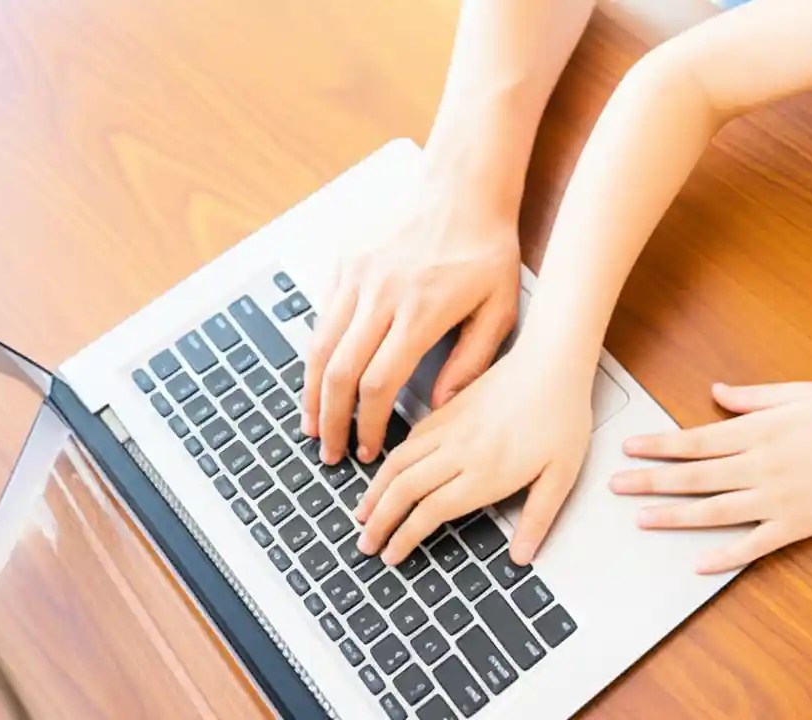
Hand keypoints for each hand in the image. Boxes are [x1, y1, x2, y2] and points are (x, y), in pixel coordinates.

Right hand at [303, 173, 520, 465]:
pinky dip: (317, 354)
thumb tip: (441, 407)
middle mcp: (381, 292)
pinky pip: (322, 316)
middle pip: (338, 371)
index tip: (369, 449)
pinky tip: (321, 380)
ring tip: (314, 424)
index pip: (378, 382)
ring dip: (312, 392)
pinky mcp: (346, 262)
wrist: (464, 189)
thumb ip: (472, 362)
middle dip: (330, 419)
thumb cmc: (487, 250)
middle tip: (331, 451)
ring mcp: (358, 274)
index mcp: (421, 309)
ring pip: (319, 345)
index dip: (368, 424)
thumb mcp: (499, 310)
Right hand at [354, 346, 593, 565]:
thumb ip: (538, 518)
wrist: (552, 361)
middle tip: (365, 544)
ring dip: (375, 491)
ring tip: (363, 514)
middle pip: (404, 490)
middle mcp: (460, 451)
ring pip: (398, 463)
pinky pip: (409, 438)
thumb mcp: (562, 474)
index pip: (430, 512)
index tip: (392, 556)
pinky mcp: (448, 410)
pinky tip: (387, 473)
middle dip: (379, 521)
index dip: (404, 538)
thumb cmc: (562, 415)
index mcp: (486, 472)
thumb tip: (522, 557)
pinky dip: (390, 461)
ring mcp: (450, 428)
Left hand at [611, 381, 811, 573]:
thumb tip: (715, 392)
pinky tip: (699, 563)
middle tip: (616, 485)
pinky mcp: (795, 526)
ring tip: (641, 518)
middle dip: (651, 481)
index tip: (629, 448)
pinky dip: (725, 556)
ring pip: (714, 511)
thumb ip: (754, 396)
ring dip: (674, 517)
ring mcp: (777, 500)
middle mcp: (762, 467)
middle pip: (695, 476)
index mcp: (760, 432)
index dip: (659, 445)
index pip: (696, 440)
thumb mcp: (803, 393)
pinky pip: (753, 545)